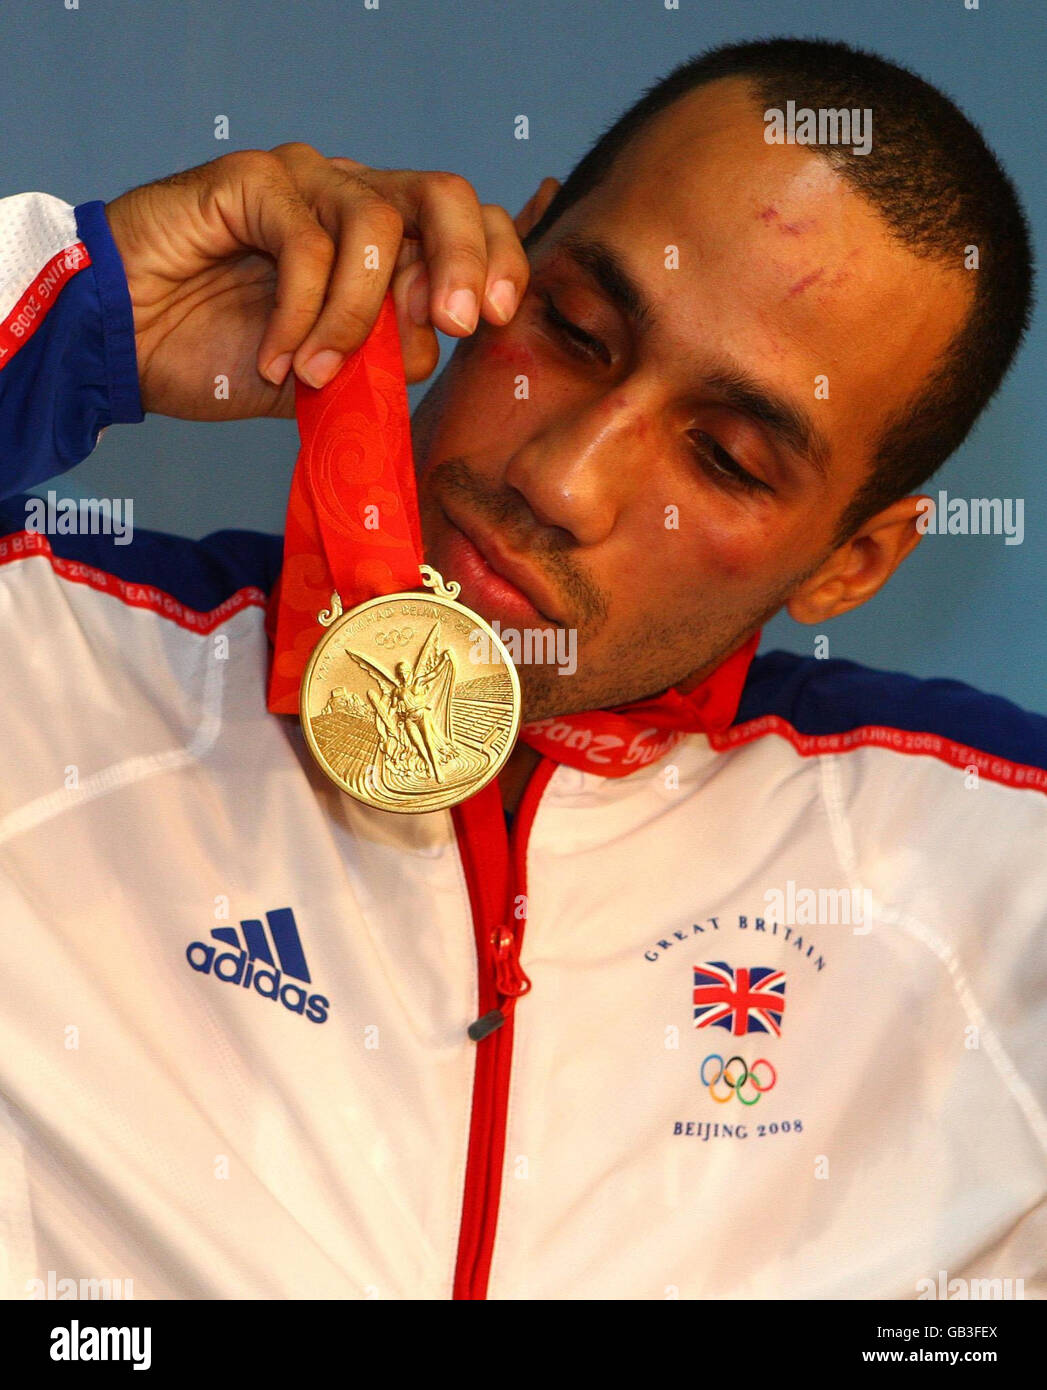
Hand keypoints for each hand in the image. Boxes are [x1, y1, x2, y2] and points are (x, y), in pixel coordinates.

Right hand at [104, 143, 531, 419]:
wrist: (131, 346)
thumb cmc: (227, 354)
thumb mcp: (328, 374)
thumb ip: (385, 357)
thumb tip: (435, 346)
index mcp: (387, 242)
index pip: (468, 227)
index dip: (498, 263)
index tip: (497, 320)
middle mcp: (353, 199)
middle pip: (444, 197)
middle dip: (463, 261)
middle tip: (455, 322)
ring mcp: (304, 182)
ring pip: (374, 226)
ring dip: (356, 317)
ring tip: (315, 373)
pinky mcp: (252, 179)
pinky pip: (305, 242)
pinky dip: (300, 314)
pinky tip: (275, 359)